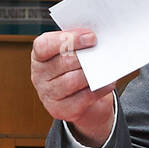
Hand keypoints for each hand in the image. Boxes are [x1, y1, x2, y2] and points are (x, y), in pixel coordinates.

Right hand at [30, 28, 114, 145]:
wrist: (78, 98)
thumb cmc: (74, 69)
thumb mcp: (72, 53)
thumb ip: (78, 45)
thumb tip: (95, 40)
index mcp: (39, 56)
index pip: (44, 45)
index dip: (68, 39)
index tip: (91, 37)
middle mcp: (39, 76)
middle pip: (62, 63)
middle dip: (85, 56)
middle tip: (102, 51)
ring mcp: (48, 95)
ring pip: (72, 81)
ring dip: (92, 73)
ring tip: (106, 66)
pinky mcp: (60, 110)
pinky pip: (83, 98)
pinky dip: (99, 89)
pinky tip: (109, 82)